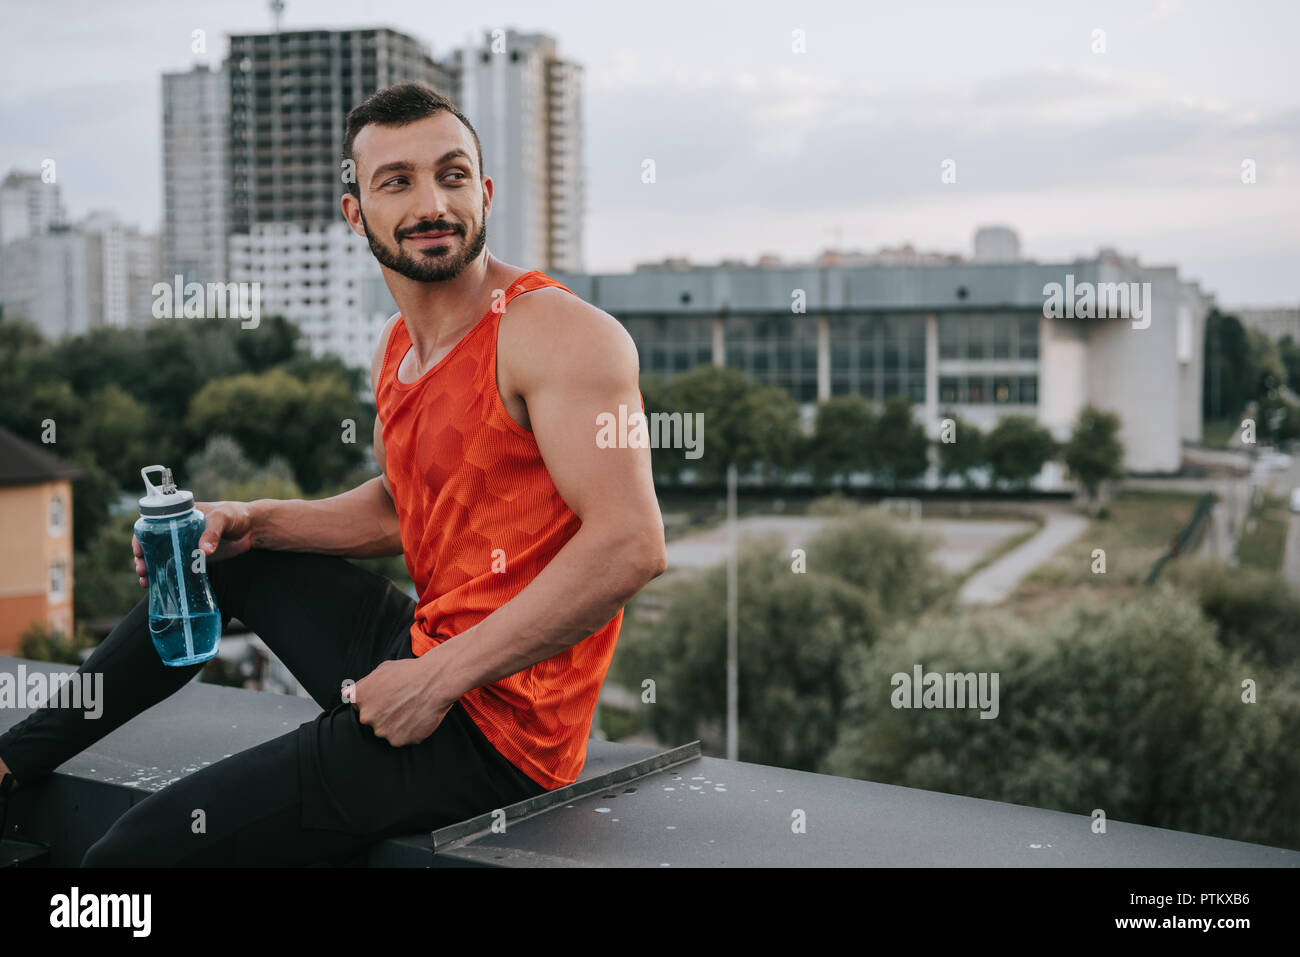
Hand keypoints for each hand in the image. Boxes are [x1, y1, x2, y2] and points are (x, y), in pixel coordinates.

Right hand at [132, 501, 254, 587]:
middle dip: (142, 558)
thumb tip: (203, 552)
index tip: (139, 552)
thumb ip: (212, 533)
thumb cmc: (236, 515)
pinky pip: (176, 567)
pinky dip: (166, 576)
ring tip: (146, 582)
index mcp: (179, 515)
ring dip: (151, 569)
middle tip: (142, 570)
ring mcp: (184, 545)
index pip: (152, 525)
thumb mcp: (222, 519)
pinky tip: (158, 587)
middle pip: (152, 544)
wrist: (252, 528)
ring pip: (161, 558)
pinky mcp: (194, 558)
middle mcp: (177, 530)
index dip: (141, 538)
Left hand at [348, 657, 454, 747]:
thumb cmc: (410, 672)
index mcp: (359, 698)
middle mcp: (366, 717)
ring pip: (386, 731)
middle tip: (402, 702)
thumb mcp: (381, 670)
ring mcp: (382, 730)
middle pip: (372, 720)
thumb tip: (346, 693)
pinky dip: (409, 731)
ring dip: (396, 724)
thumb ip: (362, 685)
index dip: (375, 701)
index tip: (386, 697)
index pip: (360, 706)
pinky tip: (417, 716)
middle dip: (384, 714)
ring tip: (412, 708)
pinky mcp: (398, 741)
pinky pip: (402, 739)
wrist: (435, 681)